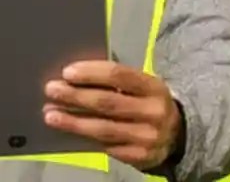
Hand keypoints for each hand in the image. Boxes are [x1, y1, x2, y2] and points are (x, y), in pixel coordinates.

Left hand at [42, 61, 181, 169]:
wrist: (178, 134)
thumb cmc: (148, 102)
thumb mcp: (141, 87)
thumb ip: (116, 82)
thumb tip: (74, 78)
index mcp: (153, 86)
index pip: (118, 74)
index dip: (91, 72)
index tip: (67, 72)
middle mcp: (153, 111)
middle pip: (107, 102)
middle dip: (76, 96)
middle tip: (52, 90)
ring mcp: (148, 137)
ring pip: (103, 129)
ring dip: (73, 121)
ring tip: (51, 115)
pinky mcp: (140, 157)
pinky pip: (106, 147)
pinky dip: (85, 139)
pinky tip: (69, 132)